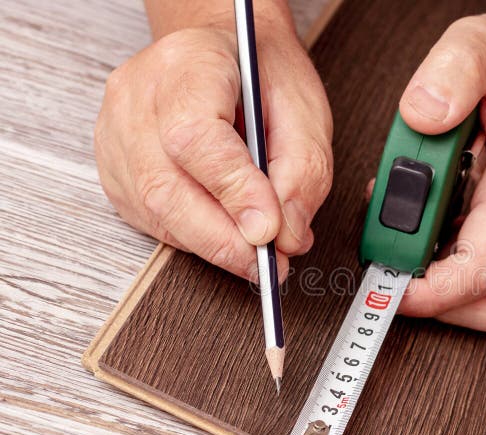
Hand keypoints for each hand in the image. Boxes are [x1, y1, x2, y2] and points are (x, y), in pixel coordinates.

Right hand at [95, 20, 331, 280]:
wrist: (227, 52)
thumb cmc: (264, 75)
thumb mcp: (304, 112)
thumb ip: (301, 174)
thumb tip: (285, 237)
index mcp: (187, 64)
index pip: (195, 138)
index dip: (233, 192)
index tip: (269, 229)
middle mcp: (138, 97)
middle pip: (164, 186)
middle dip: (223, 240)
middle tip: (269, 265)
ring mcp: (117, 133)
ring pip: (155, 211)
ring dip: (211, 244)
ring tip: (256, 254)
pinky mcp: (115, 167)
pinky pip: (150, 219)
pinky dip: (193, 237)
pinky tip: (224, 233)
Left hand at [393, 7, 485, 331]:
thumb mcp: (479, 46)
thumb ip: (450, 74)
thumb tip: (420, 118)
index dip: (433, 292)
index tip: (389, 286)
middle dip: (435, 302)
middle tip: (390, 267)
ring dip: (441, 291)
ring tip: (406, 243)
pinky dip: (449, 274)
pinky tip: (426, 235)